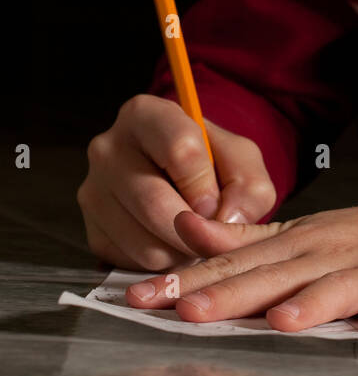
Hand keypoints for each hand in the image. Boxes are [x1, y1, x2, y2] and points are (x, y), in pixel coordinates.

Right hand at [77, 95, 276, 270]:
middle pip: (154, 202)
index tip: (216, 201)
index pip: (179, 150)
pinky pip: (132, 262)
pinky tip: (171, 242)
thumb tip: (224, 220)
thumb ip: (247, 186)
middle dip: (194, 229)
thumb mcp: (241, 160)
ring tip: (194, 235)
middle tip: (211, 233)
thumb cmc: (210, 162)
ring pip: (143, 241)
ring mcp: (93, 191)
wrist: (181, 177)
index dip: (206, 185)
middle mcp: (108, 148)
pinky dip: (161, 262)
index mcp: (144, 113)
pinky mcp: (92, 230)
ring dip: (180, 250)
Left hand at [125, 184, 357, 335]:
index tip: (141, 297)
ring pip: (346, 289)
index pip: (237, 265)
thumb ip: (246, 242)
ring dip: (316, 303)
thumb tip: (185, 231)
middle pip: (279, 278)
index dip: (190, 281)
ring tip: (283, 321)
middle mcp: (337, 253)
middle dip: (234, 295)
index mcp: (303, 244)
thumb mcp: (307, 235)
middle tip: (189, 312)